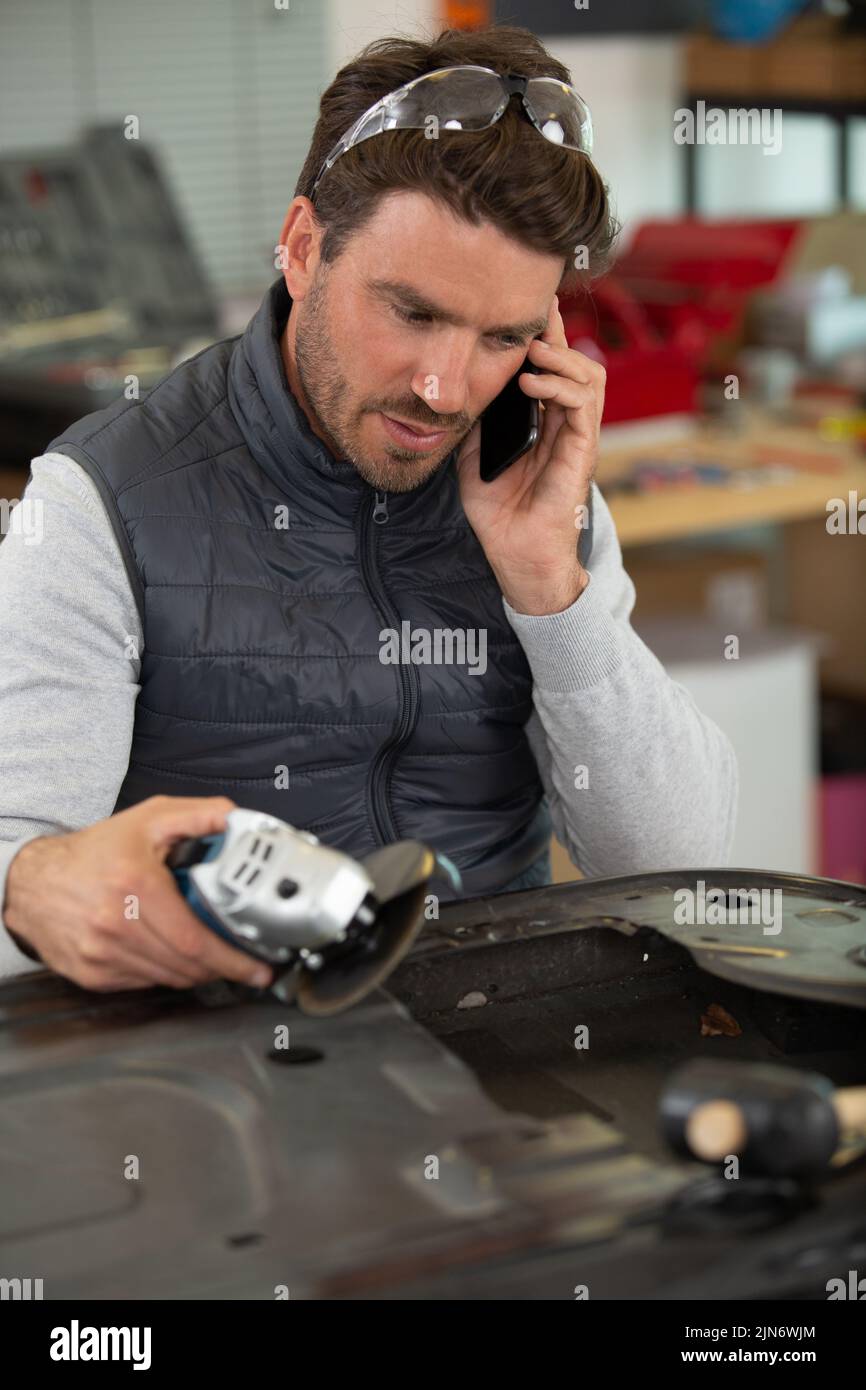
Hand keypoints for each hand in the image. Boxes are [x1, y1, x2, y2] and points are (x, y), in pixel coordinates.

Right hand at [3, 795, 273, 992]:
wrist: (34, 881)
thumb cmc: (93, 851)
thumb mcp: (149, 819)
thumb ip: (198, 816)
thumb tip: (237, 821)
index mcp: (134, 885)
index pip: (194, 939)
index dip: (231, 957)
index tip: (256, 965)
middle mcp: (115, 924)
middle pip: (185, 965)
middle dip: (223, 967)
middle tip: (245, 964)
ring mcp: (102, 955)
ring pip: (168, 979)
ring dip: (197, 973)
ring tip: (212, 956)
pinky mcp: (93, 974)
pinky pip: (145, 983)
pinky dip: (166, 973)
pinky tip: (171, 954)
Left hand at [455, 293, 604, 614]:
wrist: (517, 556)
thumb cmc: (499, 516)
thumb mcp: (472, 460)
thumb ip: (473, 427)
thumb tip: (460, 394)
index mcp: (543, 424)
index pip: (549, 369)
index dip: (541, 336)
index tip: (524, 307)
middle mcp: (565, 426)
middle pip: (573, 362)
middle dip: (556, 332)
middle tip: (534, 309)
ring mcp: (577, 437)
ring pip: (588, 376)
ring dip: (560, 355)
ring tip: (531, 349)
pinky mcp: (582, 451)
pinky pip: (583, 405)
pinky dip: (560, 386)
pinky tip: (532, 382)